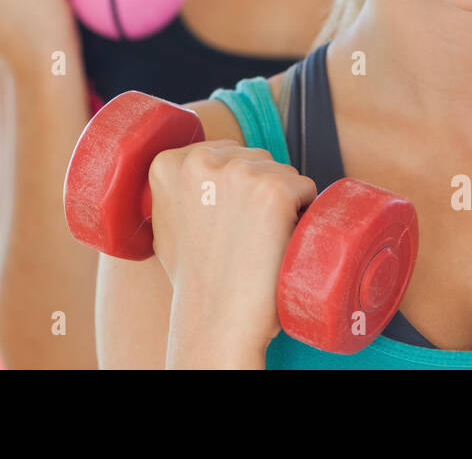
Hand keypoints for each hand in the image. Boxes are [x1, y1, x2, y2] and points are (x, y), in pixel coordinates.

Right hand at [149, 140, 316, 361]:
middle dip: (258, 191)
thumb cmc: (195, 281)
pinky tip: (282, 240)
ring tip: (260, 241)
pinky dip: (304, 214)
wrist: (217, 320)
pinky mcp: (275, 189)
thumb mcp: (164, 226)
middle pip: (254, 157)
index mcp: (168, 164)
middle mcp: (201, 159)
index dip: (233, 188)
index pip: (223, 152)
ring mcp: (239, 172)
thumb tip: (188, 180)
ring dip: (282, 202)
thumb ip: (175, 192)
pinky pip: (306, 189)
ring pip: (282, 172)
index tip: (226, 219)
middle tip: (245, 235)